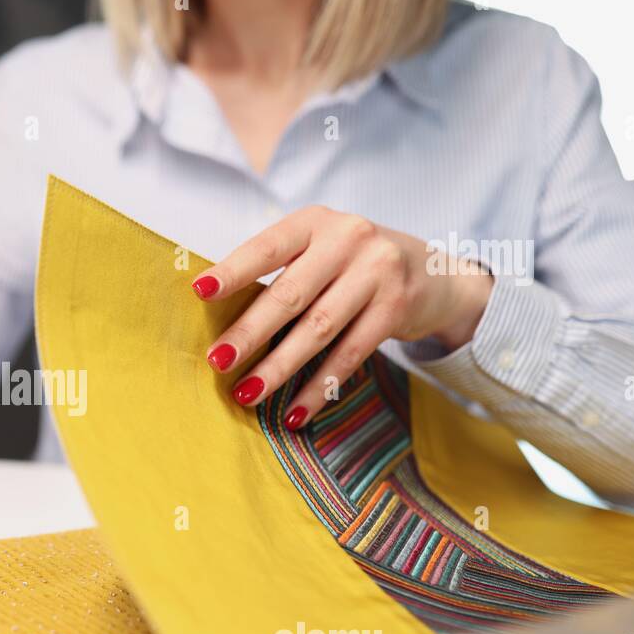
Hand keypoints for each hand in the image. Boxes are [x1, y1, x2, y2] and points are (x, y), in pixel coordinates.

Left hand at [193, 205, 492, 428]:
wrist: (434, 272)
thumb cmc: (351, 263)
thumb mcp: (320, 247)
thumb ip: (281, 270)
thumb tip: (217, 315)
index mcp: (315, 221)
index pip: (267, 247)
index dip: (233, 270)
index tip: (199, 292)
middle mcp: (348, 239)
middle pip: (291, 294)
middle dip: (250, 331)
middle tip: (217, 360)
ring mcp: (377, 273)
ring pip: (319, 329)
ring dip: (279, 367)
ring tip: (247, 393)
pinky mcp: (396, 308)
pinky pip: (350, 355)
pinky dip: (320, 388)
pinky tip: (295, 412)